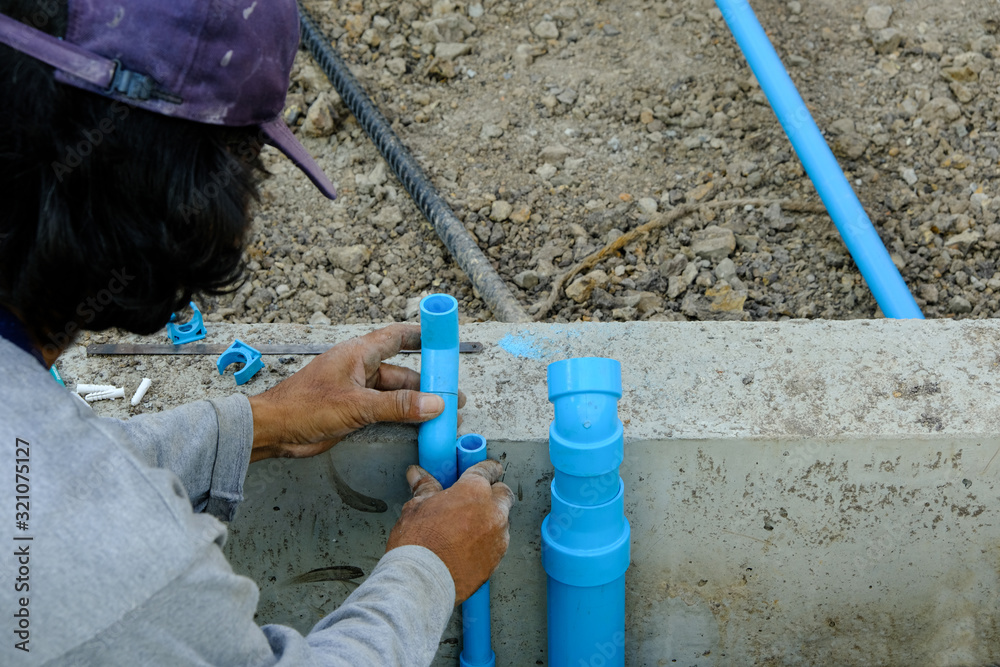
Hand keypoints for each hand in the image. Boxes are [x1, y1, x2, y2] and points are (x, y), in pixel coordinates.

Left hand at [248, 324, 464, 460]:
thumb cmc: (303, 407)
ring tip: (442, 413)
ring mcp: (357, 390)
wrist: (274, 430)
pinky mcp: (353, 411)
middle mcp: (360, 369)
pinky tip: (418, 424)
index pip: (397, 337)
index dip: (422, 334)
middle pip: (403, 371)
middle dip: (428, 382)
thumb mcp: (356, 405)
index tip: (444, 337)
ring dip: (417, 403)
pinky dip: (402, 416)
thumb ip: (397, 406)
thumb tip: (434, 404)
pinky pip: (385, 410)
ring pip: (395, 394)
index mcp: (359, 354)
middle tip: (452, 395)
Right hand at [386, 461, 514, 603]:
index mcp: (474, 492)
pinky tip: (468, 547)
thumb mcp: (416, 508)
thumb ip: (424, 488)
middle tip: (476, 498)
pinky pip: (497, 544)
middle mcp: (492, 512)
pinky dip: (487, 542)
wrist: (422, 582)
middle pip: (504, 494)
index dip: (487, 468)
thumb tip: (418, 475)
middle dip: (494, 493)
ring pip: (502, 521)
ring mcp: (498, 538)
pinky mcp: (496, 561)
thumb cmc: (418, 544)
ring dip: (490, 520)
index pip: (487, 470)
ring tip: (468, 528)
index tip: (488, 469)